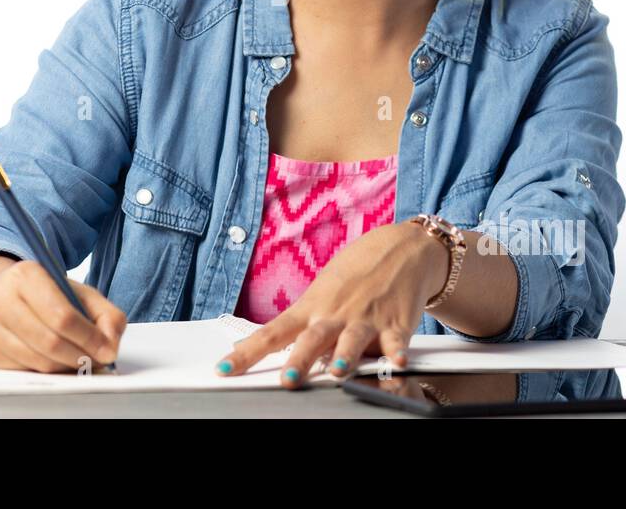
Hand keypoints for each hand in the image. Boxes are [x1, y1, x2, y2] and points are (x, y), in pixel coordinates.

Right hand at [0, 259, 126, 372]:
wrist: (2, 296)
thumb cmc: (47, 295)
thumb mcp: (79, 293)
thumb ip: (106, 315)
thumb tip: (110, 348)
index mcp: (26, 275)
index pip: (62, 315)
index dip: (89, 338)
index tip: (107, 351)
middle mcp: (0, 298)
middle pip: (50, 342)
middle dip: (80, 357)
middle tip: (96, 360)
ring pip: (38, 362)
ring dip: (66, 367)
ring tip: (78, 359)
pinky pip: (25, 372)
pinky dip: (47, 371)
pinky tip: (55, 359)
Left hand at [214, 220, 448, 388]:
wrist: (401, 247)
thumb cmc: (356, 272)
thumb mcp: (321, 291)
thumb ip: (298, 322)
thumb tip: (256, 345)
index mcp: (311, 307)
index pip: (272, 333)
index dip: (246, 353)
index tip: (224, 369)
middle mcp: (335, 314)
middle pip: (311, 340)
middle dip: (299, 361)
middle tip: (287, 379)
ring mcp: (366, 319)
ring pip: (352, 341)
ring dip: (344, 355)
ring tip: (338, 371)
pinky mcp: (396, 324)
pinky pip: (396, 342)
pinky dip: (397, 353)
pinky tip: (397, 362)